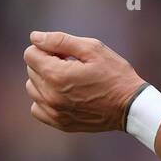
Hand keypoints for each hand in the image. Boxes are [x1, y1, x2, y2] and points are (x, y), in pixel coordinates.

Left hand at [24, 31, 145, 133]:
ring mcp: (54, 112)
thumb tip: (34, 37)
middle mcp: (50, 96)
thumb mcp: (92, 49)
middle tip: (70, 64)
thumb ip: (59, 40)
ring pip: (32, 88)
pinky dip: (44, 99)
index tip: (64, 52)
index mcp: (56, 75)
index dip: (46, 48)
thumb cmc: (114, 74)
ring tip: (68, 79)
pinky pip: (37, 108)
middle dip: (46, 62)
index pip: (30, 54)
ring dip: (44, 80)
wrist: (130, 106)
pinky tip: (61, 95)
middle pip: (31, 70)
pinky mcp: (60, 123)